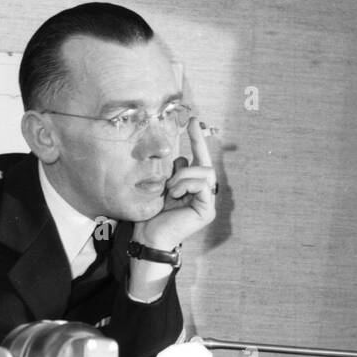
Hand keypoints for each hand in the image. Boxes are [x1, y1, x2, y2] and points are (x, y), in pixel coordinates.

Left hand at [131, 117, 216, 254]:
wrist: (148, 236)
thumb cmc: (150, 213)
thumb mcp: (160, 184)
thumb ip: (172, 170)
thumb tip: (181, 156)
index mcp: (191, 186)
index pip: (198, 159)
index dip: (197, 139)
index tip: (193, 120)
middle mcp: (203, 193)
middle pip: (205, 163)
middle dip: (193, 153)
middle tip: (178, 155)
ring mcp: (207, 202)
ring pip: (204, 171)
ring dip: (184, 175)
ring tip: (170, 188)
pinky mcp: (208, 210)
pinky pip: (203, 184)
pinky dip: (187, 185)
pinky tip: (175, 194)